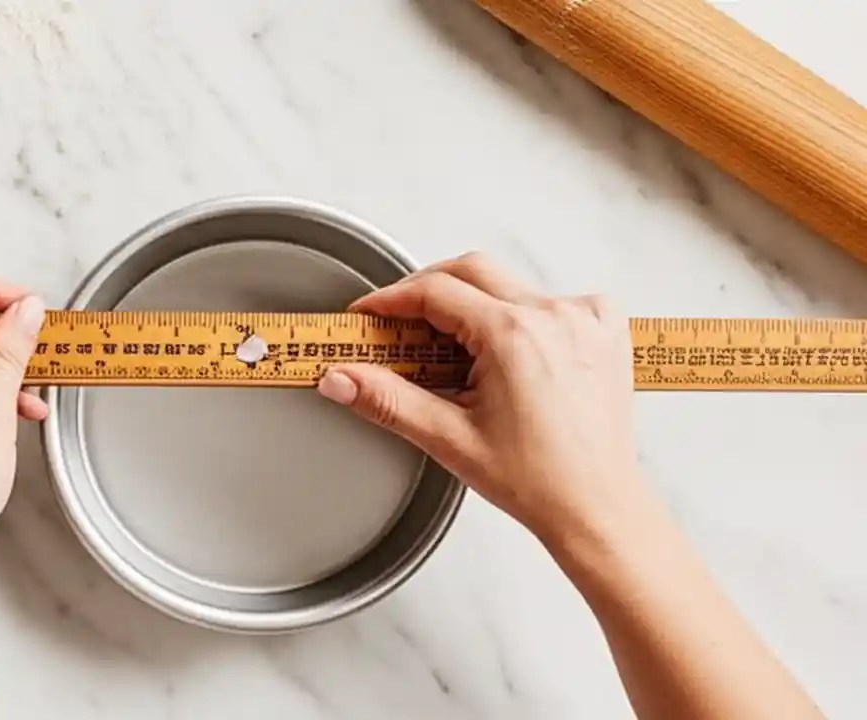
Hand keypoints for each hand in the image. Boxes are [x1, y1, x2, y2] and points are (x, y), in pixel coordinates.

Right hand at [318, 253, 643, 543]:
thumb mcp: (449, 438)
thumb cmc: (538, 481)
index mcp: (512, 335)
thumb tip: (340, 378)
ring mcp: (585, 318)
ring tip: (457, 348)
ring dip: (477, 303)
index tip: (369, 314)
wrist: (597, 506)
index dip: (391, 299)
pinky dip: (526, 312)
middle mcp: (552, 316)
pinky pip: (554, 298)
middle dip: (427, 289)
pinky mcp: (606, 329)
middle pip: (471, 271)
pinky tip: (513, 347)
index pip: (434, 291)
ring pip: (511, 283)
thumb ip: (387, 400)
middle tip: (400, 320)